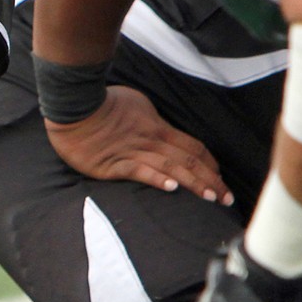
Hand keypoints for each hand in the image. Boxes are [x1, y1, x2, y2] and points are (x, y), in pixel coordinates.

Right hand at [45, 86, 229, 202]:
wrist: (74, 109)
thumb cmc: (104, 103)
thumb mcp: (137, 103)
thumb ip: (152, 118)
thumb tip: (163, 128)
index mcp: (158, 127)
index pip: (192, 146)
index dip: (210, 163)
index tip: (221, 178)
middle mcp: (151, 140)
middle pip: (188, 160)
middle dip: (211, 180)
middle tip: (227, 198)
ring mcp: (133, 152)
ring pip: (170, 168)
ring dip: (193, 184)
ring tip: (211, 198)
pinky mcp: (114, 164)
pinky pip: (139, 172)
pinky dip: (157, 180)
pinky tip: (172, 190)